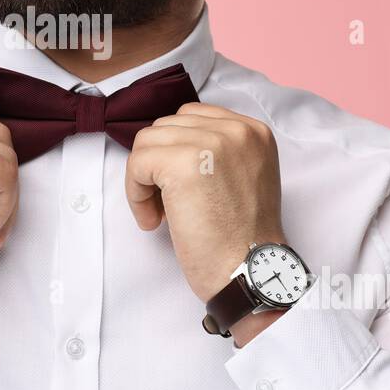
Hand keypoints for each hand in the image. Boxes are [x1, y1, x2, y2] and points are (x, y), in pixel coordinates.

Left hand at [125, 103, 285, 303]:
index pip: (191, 117)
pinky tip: (153, 221)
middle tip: (169, 206)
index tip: (180, 187)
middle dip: (158, 165)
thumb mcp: (244, 177)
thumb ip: (216, 152)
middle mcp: (236, 129)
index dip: (175, 151)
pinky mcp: (183, 162)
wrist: (250, 272)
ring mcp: (211, 142)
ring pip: (147, 142)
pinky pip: (137, 163)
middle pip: (166, 127)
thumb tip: (166, 145)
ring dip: (144, 179)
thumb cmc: (242, 238)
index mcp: (253, 131)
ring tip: (161, 214)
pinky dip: (136, 194)